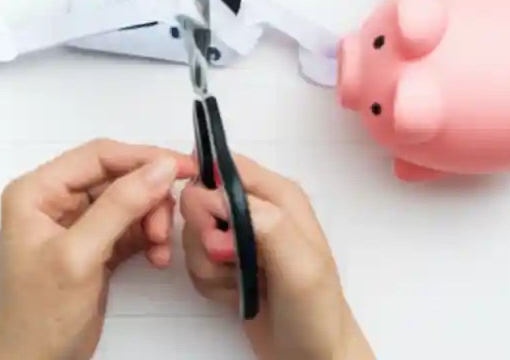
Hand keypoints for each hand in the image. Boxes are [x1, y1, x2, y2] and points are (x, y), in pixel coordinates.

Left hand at [0, 139, 195, 359]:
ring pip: (129, 202)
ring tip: (160, 245)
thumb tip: (159, 168)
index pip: (98, 156)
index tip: (181, 166)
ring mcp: (76, 225)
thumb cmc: (36, 317)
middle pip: (118, 177)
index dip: (143, 158)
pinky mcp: (94, 248)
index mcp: (36, 192)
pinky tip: (157, 256)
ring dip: (152, 219)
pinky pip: (131, 228)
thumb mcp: (78, 255)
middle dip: (149, 196)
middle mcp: (54, 202)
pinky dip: (149, 238)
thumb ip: (119, 206)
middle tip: (168, 220)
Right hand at [180, 155, 374, 359]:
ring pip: (194, 233)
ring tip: (239, 283)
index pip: (224, 167)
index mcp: (279, 196)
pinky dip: (207, 283)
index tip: (214, 230)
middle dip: (204, 237)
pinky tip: (233, 294)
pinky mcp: (229, 262)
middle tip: (230, 261)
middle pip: (200, 200)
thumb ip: (264, 223)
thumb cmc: (316, 313)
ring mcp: (242, 237)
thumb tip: (219, 195)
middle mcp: (258, 209)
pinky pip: (195, 261)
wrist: (313, 356)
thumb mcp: (299, 265)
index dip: (206, 195)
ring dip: (207, 265)